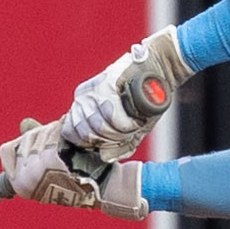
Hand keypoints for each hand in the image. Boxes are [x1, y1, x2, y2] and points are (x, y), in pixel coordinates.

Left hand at [62, 26, 190, 156]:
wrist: (158, 71)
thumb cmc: (144, 100)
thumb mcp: (129, 128)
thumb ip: (116, 145)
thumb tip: (104, 157)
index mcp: (81, 105)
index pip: (71, 134)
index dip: (92, 143)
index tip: (112, 139)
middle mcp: (82, 97)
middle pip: (87, 135)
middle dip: (110, 140)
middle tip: (126, 131)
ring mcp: (93, 93)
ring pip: (100, 130)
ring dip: (122, 133)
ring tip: (133, 123)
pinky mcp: (107, 88)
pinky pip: (115, 121)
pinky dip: (129, 126)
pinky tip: (136, 119)